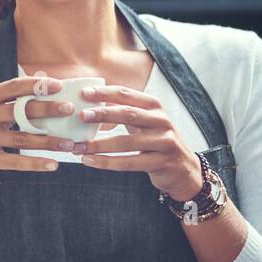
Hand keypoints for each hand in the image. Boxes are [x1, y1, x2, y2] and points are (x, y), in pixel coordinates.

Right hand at [0, 75, 81, 192]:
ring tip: (69, 144)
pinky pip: (14, 161)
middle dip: (47, 109)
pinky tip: (52, 165)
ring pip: (21, 138)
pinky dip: (35, 163)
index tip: (59, 85)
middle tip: (70, 109)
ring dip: (48, 142)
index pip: (13, 87)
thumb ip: (9, 102)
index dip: (36, 85)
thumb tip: (42, 82)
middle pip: (19, 110)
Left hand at [76, 84, 202, 200]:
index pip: (128, 94)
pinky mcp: (162, 162)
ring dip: (98, 145)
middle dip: (103, 114)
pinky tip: (89, 161)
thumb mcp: (144, 122)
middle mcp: (162, 121)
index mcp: (155, 107)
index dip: (106, 93)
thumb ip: (124, 111)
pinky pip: (130, 162)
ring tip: (76, 147)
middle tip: (81, 115)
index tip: (84, 93)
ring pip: (126, 142)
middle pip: (129, 114)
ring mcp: (164, 142)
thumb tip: (89, 103)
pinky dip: (107, 162)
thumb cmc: (155, 141)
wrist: (184, 169)